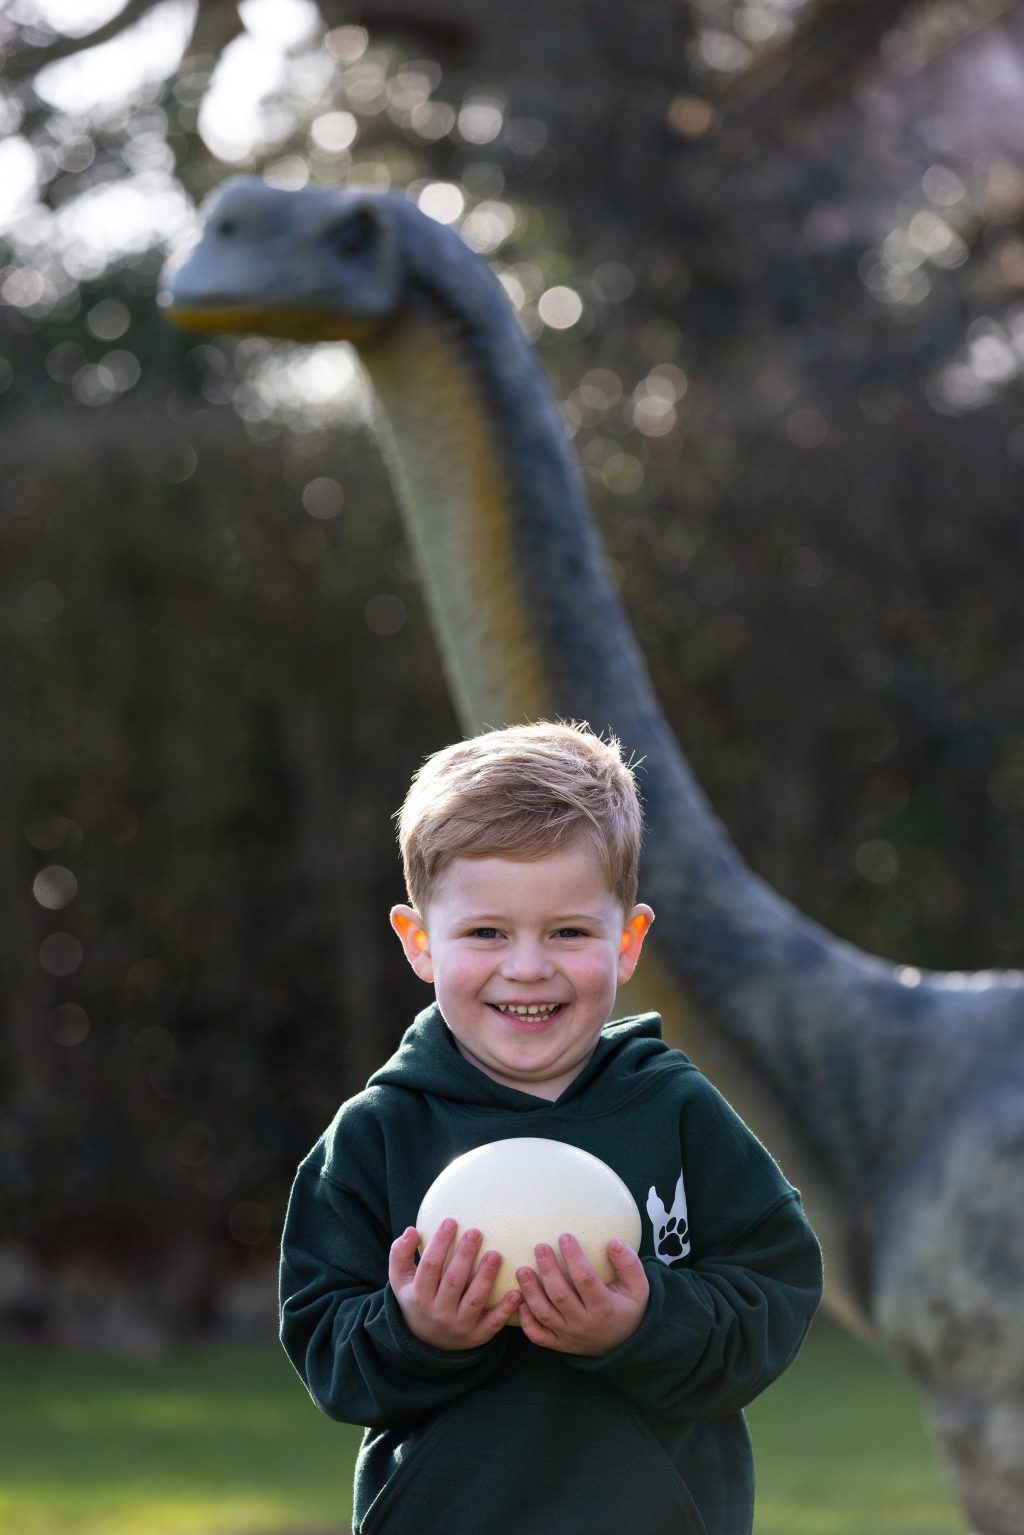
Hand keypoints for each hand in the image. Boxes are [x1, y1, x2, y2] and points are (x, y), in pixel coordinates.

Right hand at [389, 1219, 520, 1349]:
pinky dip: (505, 1310)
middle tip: (476, 1232)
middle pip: (452, 1282)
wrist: (427, 1342)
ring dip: (485, 1278)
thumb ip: (400, 1254)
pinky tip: (516, 1293)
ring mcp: (459, 1326)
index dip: (439, 1244)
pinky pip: (492, 1324)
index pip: (429, 1267)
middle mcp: (438, 1312)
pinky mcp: (477, 1336)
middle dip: (465, 1256)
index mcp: (419, 1296)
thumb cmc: (417, 1299)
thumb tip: (410, 1231)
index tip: (451, 1221)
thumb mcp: (401, 1281)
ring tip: (496, 1255)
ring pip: (474, 1301)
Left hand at [516, 1234, 649, 1354]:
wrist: (624, 1346)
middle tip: (540, 1247)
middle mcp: (584, 1323)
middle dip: (548, 1270)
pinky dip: (526, 1321)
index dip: (574, 1257)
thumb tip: (613, 1242)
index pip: (585, 1279)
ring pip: (545, 1315)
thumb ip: (629, 1264)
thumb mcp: (639, 1287)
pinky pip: (538, 1336)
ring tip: (522, 1270)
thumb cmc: (629, 1308)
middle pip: (560, 1296)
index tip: (565, 1237)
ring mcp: (569, 1336)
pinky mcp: (559, 1344)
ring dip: (530, 1292)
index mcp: (604, 1307)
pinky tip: (519, 1301)